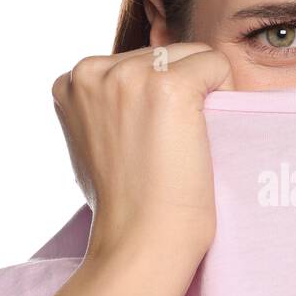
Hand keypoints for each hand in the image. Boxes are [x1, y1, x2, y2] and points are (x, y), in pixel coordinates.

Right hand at [51, 43, 232, 267]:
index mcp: (70, 81)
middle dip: (178, 92)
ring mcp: (128, 74)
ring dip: (201, 94)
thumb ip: (108, 107)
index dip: (154, 101)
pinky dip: (225, 96)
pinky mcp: (169, 85)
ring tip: (181, 144)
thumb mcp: (97, 143)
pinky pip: (217, 64)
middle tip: (167, 149)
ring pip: (192, 55)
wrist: (141, 241)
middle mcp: (92, 70)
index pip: (136, 62)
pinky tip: (202, 137)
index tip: (145, 145)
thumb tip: (139, 93)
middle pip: (164, 53)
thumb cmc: (126, 205)